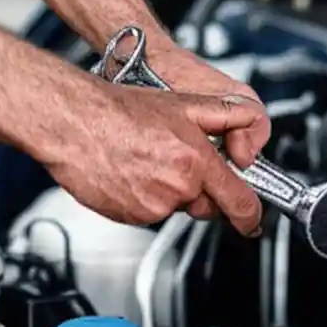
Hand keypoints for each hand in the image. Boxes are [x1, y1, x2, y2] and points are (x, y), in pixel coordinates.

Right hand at [37, 80, 264, 235]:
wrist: (73, 122)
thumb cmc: (120, 111)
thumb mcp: (185, 104)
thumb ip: (227, 117)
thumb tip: (251, 125)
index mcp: (195, 162)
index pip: (237, 200)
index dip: (250, 215)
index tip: (253, 222)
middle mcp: (176, 188)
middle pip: (205, 205)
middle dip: (200, 191)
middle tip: (177, 162)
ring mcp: (151, 206)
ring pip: (175, 207)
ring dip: (170, 191)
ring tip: (147, 161)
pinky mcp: (129, 216)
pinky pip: (148, 212)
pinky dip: (146, 198)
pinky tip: (132, 173)